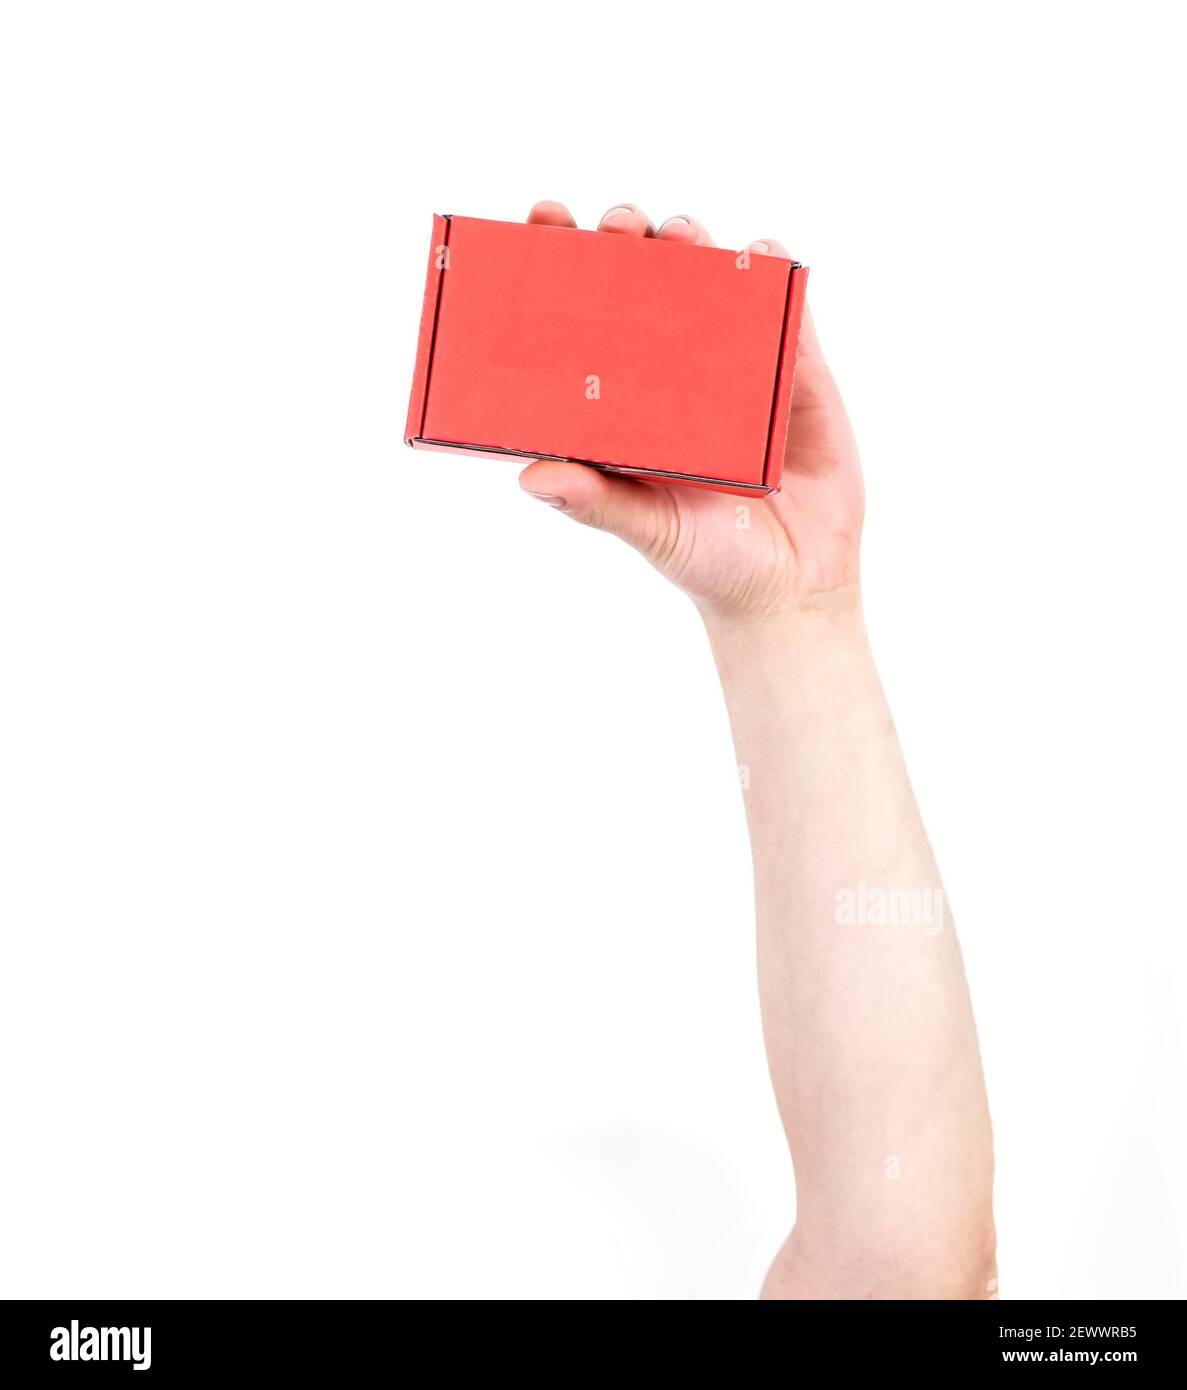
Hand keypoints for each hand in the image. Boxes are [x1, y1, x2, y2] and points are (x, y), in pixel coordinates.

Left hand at [518, 201, 864, 623]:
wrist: (792, 588)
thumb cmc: (706, 560)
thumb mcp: (647, 529)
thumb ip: (596, 502)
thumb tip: (529, 478)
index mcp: (627, 404)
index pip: (586, 320)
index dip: (563, 265)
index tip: (543, 222)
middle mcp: (676, 374)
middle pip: (646, 285)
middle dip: (627, 241)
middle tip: (617, 227)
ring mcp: (738, 367)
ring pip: (713, 284)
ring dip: (695, 244)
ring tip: (680, 233)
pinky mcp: (797, 374)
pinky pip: (787, 314)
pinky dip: (778, 275)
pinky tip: (765, 251)